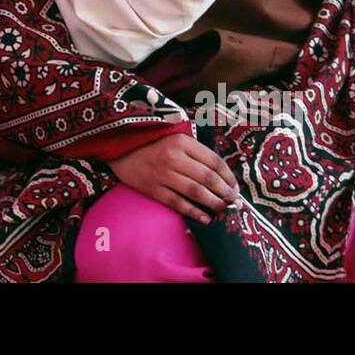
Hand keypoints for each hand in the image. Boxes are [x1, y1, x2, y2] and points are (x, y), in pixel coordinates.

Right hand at [108, 133, 239, 224]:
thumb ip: (194, 149)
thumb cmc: (151, 141)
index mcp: (182, 141)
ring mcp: (162, 174)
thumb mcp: (173, 135)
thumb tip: (220, 172)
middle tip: (234, 201)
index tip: (235, 186)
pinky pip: (178, 203)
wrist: (118, 147)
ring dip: (214, 203)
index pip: (214, 161)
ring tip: (223, 209)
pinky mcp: (152, 189)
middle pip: (208, 178)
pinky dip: (194, 213)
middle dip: (225, 192)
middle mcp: (173, 157)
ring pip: (196, 192)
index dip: (229, 176)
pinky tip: (205, 219)